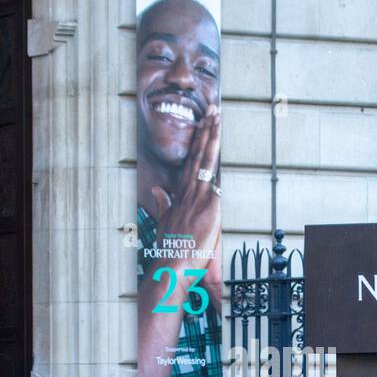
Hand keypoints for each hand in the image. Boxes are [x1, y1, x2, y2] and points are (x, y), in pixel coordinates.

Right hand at [148, 104, 220, 274]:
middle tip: (213, 110)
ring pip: (205, 160)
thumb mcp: (166, 223)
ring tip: (216, 117)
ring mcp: (198, 198)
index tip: (202, 126)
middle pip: (198, 155)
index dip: (197, 143)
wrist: (172, 266)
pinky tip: (218, 138)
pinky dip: (214, 158)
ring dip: (211, 137)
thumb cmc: (171, 250)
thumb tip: (157, 190)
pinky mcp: (209, 207)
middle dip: (205, 131)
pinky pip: (214, 177)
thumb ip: (163, 205)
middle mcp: (188, 193)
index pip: (190, 163)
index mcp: (180, 196)